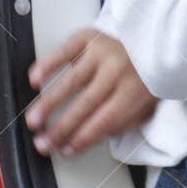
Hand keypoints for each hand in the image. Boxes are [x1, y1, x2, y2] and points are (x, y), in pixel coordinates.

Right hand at [25, 28, 156, 157]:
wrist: (153, 42)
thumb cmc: (143, 79)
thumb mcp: (142, 107)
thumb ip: (118, 125)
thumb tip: (85, 140)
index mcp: (134, 91)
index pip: (103, 121)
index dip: (82, 139)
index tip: (64, 151)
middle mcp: (117, 70)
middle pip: (85, 104)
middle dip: (60, 127)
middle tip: (42, 142)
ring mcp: (103, 52)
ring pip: (72, 81)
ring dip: (49, 102)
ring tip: (33, 120)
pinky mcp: (91, 37)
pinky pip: (66, 50)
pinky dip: (48, 64)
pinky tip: (35, 79)